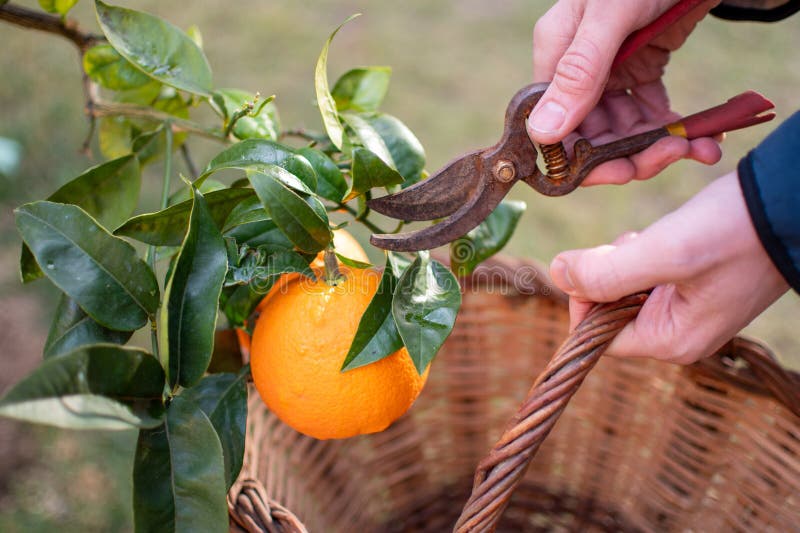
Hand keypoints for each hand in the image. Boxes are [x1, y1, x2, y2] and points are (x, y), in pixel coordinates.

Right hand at [528, 0, 722, 185]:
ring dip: (658, 144)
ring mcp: (609, 71)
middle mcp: (577, 68)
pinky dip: (672, 127)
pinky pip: (650, 110)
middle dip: (629, 153)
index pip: (554, 122)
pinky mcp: (641, 68)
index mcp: (555, 55)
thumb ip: (578, 73)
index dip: (579, 157)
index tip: (618, 173)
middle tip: (668, 157)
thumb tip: (543, 133)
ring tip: (698, 147)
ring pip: (622, 128)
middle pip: (590, 133)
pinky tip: (700, 137)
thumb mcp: (610, 18)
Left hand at [548, 171, 788, 363]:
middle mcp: (680, 334)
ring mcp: (689, 310)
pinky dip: (645, 253)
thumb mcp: (664, 252)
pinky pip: (649, 275)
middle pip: (609, 311)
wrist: (791, 202)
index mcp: (672, 341)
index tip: (594, 261)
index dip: (583, 299)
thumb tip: (556, 274)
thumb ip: (606, 271)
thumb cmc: (735, 231)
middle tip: (635, 244)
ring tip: (654, 237)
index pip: (598, 336)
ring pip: (626, 289)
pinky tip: (666, 234)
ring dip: (626, 259)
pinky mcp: (695, 285)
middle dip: (608, 274)